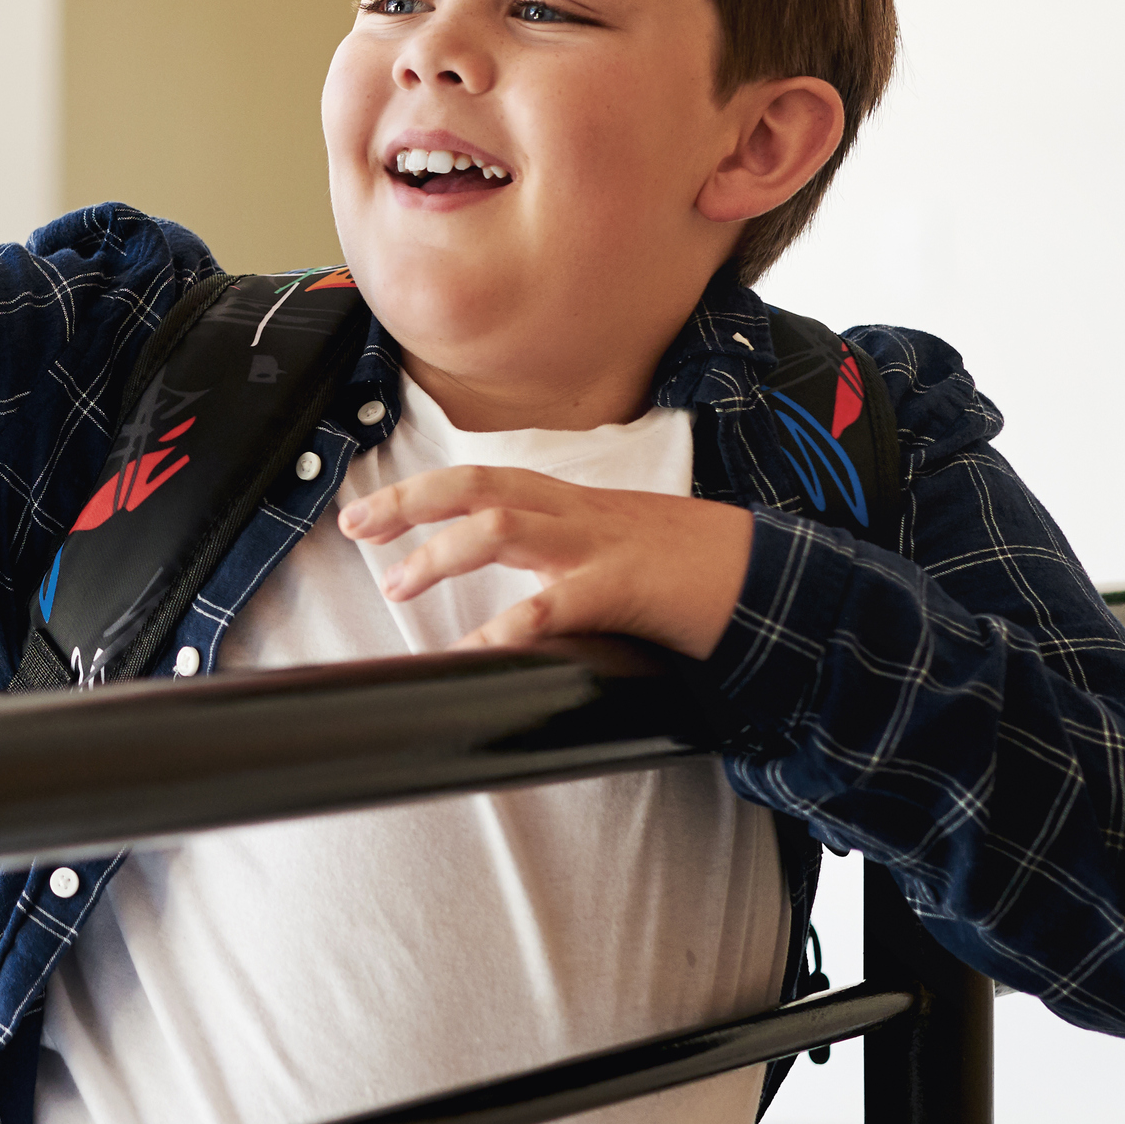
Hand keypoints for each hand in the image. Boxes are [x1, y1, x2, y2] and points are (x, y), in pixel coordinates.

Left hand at [337, 467, 756, 658]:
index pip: (480, 480)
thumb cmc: (690, 572)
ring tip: (397, 581)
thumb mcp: (611, 555)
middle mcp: (576, 513)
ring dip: (442, 551)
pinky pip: (563, 600)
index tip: (363, 515)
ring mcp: (601, 545)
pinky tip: (483, 643)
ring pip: (505, 524)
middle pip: (478, 486)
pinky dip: (517, 620)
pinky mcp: (629, 587)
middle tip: (353, 528)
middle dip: (409, 503)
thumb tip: (508, 601)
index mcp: (570, 505)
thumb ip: (558, 566)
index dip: (417, 493)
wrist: (771, 579)